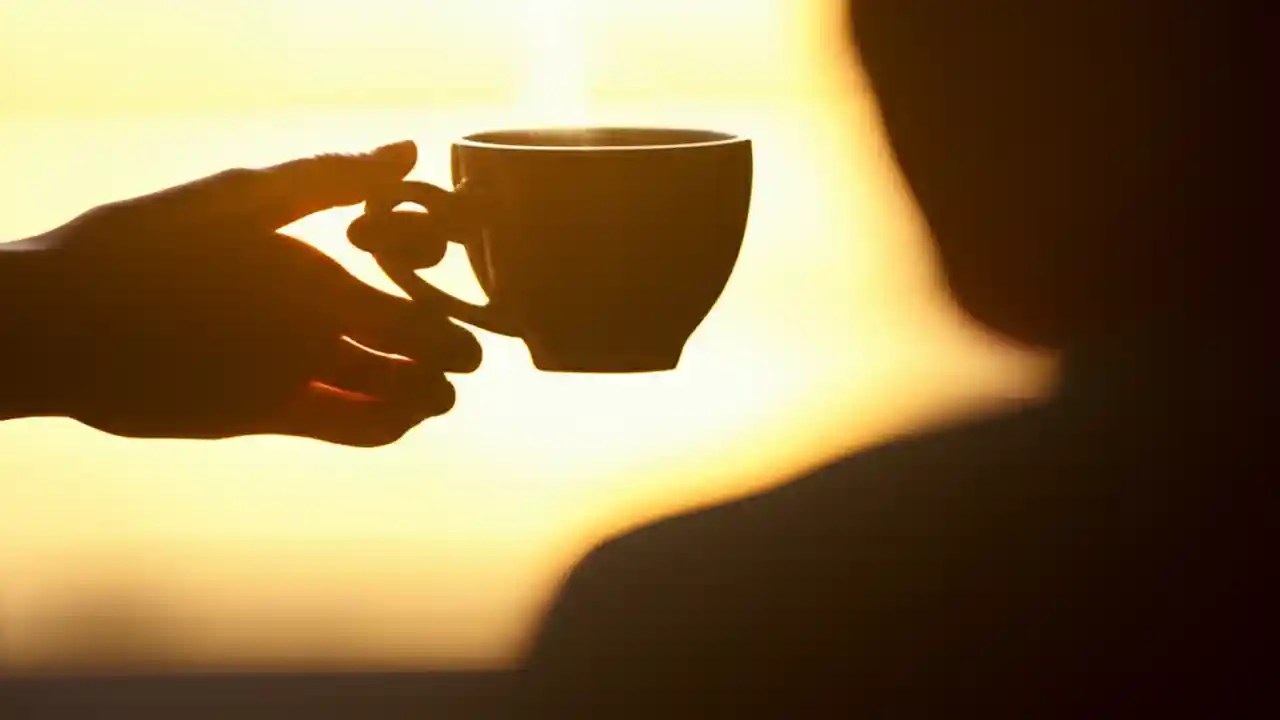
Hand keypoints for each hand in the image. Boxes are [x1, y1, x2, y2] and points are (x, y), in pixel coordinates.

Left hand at [2, 142, 479, 444]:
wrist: (73, 318)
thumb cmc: (156, 245)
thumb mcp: (244, 199)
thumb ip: (327, 179)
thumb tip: (408, 151)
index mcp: (309, 272)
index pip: (391, 299)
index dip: (432, 316)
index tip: (469, 332)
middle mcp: (306, 322)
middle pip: (389, 347)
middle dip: (433, 358)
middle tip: (464, 366)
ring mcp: (288, 368)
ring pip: (370, 388)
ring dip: (411, 396)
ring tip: (439, 400)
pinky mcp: (266, 410)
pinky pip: (336, 422)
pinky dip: (373, 426)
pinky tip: (401, 422)